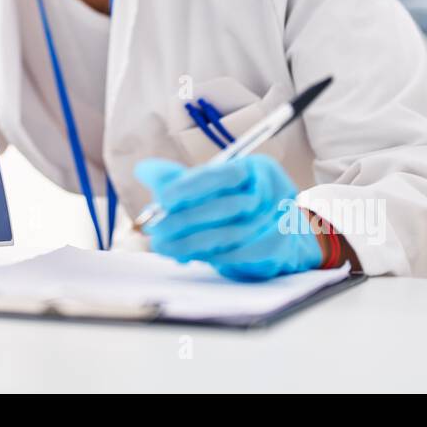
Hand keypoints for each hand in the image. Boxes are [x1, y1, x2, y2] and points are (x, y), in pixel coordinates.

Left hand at [134, 155, 322, 280]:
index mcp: (256, 169)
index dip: (191, 186)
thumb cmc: (239, 205)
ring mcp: (278, 223)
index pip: (221, 175)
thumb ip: (178, 178)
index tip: (163, 199)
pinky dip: (209, 257)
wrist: (282, 235)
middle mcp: (271, 193)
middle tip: (156, 229)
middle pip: (225, 207)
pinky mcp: (275, 250)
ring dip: (190, 243)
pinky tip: (186, 256)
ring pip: (229, 234)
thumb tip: (143, 170)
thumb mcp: (212, 186)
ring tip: (162, 246)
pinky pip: (237, 255)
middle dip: (185, 220)